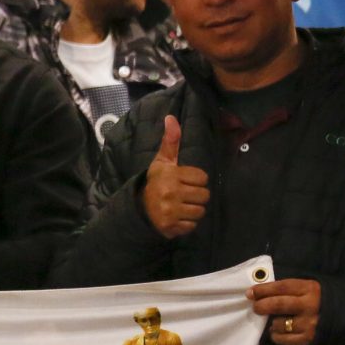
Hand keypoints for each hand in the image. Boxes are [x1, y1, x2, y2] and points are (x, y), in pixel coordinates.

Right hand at [141, 116, 209, 238]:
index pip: (203, 178)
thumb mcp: (163, 161)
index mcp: (170, 175)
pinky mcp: (170, 226)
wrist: (139, 208)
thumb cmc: (157, 182)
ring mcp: (170, 211)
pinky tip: (177, 217)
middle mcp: (170, 192)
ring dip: (193, 210)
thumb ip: (171, 141)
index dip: (196, 180)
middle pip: (204, 195)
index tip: (184, 181)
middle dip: (197, 196)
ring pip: (200, 211)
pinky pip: (192, 225)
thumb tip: (171, 117)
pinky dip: (187, 223)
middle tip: (184, 195)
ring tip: (181, 206)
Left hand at [248, 278, 319, 344]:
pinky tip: (280, 333)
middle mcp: (310, 305)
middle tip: (256, 307)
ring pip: (279, 324)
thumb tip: (260, 293)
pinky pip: (283, 339)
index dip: (263, 290)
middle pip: (278, 304)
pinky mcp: (308, 338)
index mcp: (310, 288)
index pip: (281, 287)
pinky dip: (277, 336)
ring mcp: (309, 323)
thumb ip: (290, 290)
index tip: (250, 293)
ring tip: (276, 322)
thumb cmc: (320, 302)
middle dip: (262, 305)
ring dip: (273, 324)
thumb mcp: (310, 290)